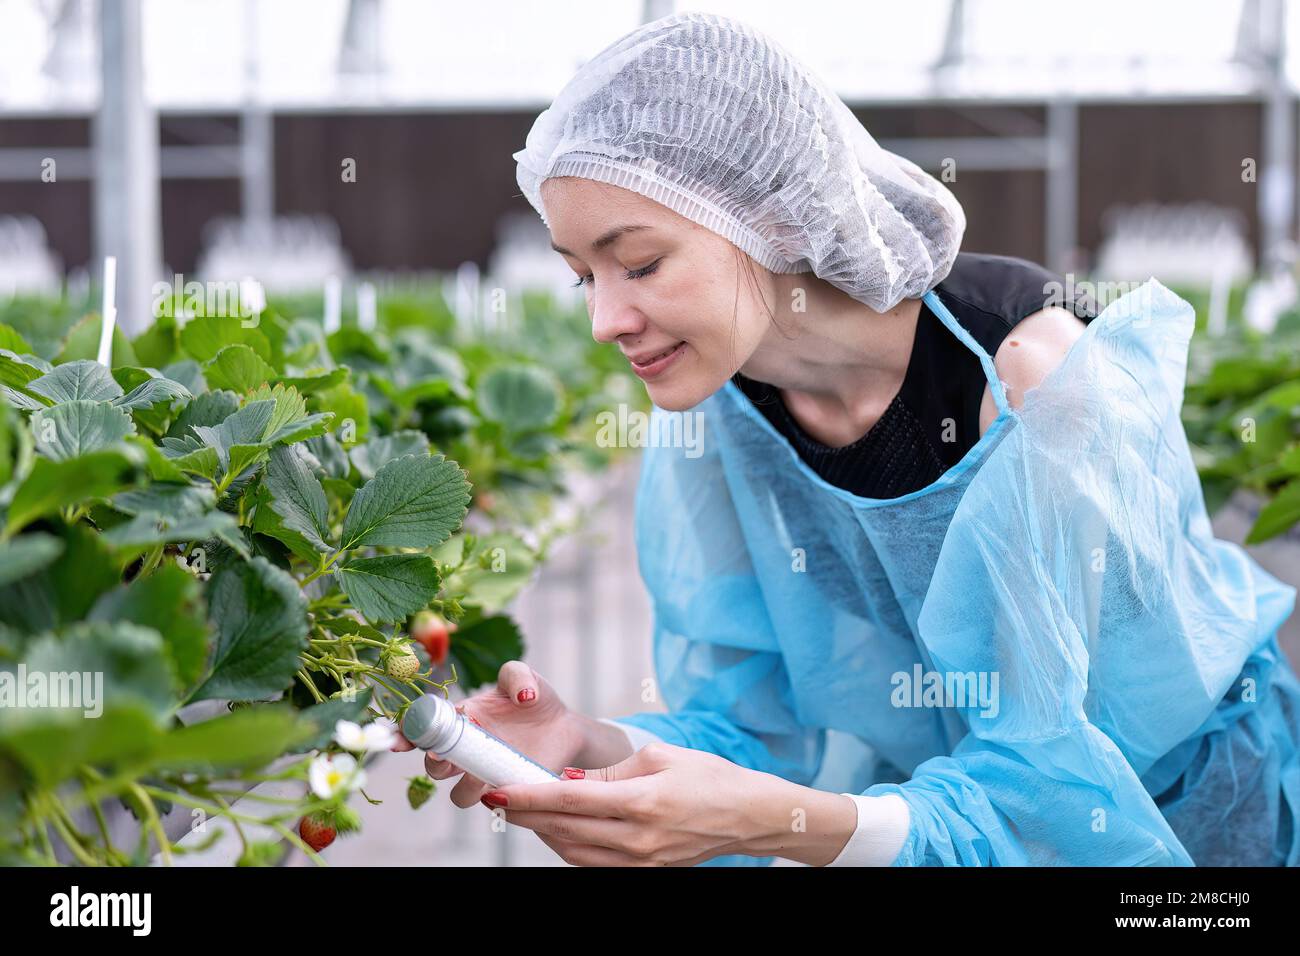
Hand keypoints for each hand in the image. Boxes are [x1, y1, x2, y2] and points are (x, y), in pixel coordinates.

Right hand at [390, 660, 585, 808]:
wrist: (564, 726)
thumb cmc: (536, 698)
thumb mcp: (526, 677)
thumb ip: (517, 675)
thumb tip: (521, 695)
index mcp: (460, 719)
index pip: (422, 728)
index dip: (404, 735)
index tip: (399, 739)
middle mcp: (465, 750)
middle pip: (433, 766)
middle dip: (433, 762)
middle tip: (444, 755)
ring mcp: (484, 773)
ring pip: (458, 793)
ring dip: (462, 786)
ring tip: (479, 774)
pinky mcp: (506, 789)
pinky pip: (491, 804)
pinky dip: (494, 799)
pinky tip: (505, 785)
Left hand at [476, 741, 853, 865]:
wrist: (748, 817)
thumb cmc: (709, 777)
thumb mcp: (662, 756)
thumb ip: (611, 771)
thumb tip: (569, 782)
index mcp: (642, 802)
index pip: (570, 801)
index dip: (529, 796)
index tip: (500, 788)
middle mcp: (637, 839)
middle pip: (563, 831)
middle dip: (524, 815)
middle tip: (499, 796)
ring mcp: (640, 862)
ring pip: (573, 852)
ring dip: (543, 833)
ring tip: (523, 810)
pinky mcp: (644, 873)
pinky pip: (592, 864)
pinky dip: (568, 846)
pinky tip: (559, 828)